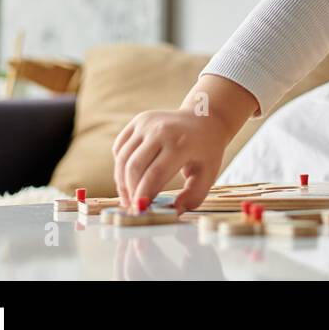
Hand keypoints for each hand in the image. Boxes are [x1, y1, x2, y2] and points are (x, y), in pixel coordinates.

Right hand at [112, 108, 232, 212]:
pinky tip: (130, 177)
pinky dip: (121, 165)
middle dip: (131, 191)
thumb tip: (173, 211)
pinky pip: (120, 148)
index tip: (140, 211)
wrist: (204, 118)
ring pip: (123, 158)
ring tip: (129, 197)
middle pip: (134, 166)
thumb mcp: (208, 174)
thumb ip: (193, 196)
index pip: (155, 174)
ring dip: (122, 181)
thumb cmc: (206, 150)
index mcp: (181, 143)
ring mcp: (147, 122)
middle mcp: (161, 130)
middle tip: (134, 207)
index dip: (144, 195)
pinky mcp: (138, 120)